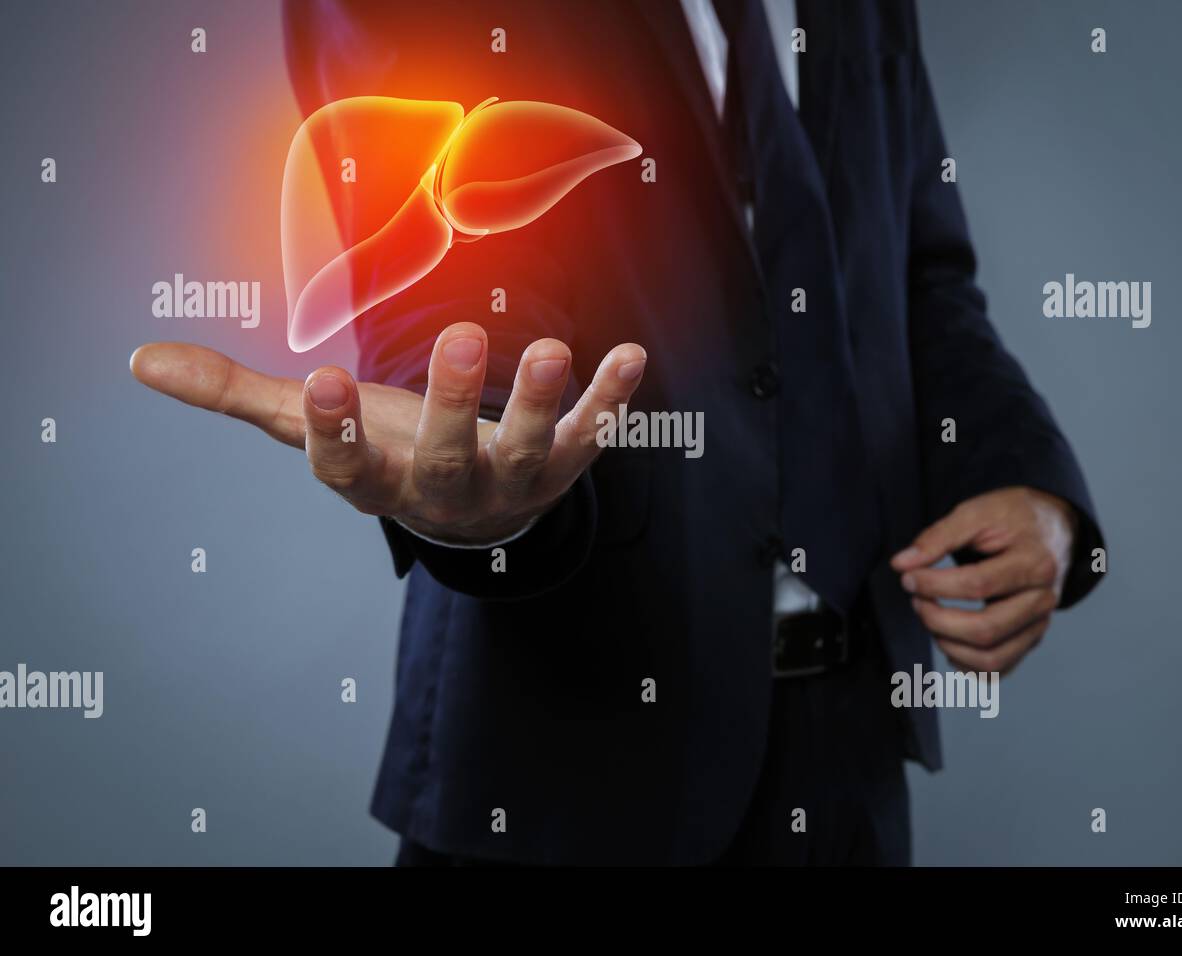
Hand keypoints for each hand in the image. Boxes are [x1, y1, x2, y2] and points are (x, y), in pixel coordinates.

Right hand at [130, 323, 647, 543]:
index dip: (337, 432)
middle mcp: (446, 491)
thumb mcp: (319, 432)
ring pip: (526, 451)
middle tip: (461, 337)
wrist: (473, 512)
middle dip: (455, 406)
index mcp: (380, 483)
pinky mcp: (561, 467)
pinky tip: (631, 356)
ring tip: (554, 348)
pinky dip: (611, 402)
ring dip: (542, 403)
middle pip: (448, 460)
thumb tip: (141, 361)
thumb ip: (240, 396)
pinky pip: (591, 439)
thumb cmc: (390, 454)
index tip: (319, 380)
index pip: (350, 471)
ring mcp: (509, 483)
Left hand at [890, 487, 1076, 674]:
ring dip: (948, 645)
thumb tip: (901, 564)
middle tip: (916, 600)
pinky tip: (946, 636)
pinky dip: (964, 663)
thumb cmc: (1011, 518)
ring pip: (992, 659)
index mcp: (1036, 564)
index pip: (978, 585)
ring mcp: (1039, 625)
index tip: (908, 577)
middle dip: (937, 620)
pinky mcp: (1030, 639)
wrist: (1052, 528)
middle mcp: (1044, 600)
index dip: (935, 585)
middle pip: (986, 630)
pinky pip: (997, 669)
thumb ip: (938, 537)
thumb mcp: (977, 512)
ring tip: (929, 617)